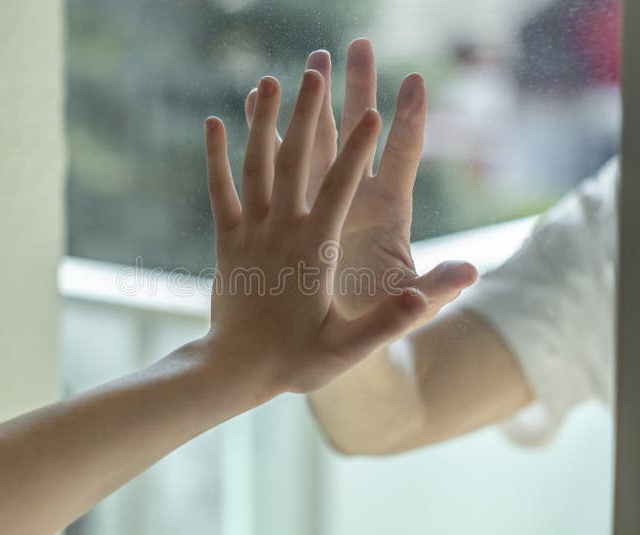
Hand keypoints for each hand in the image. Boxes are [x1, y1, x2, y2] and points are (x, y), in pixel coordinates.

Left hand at [204, 71, 426, 393]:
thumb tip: (424, 297)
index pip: (339, 190)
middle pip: (296, 162)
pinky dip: (216, 156)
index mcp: (313, 250)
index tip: (375, 112)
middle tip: (317, 70)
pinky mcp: (226, 239)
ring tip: (270, 81)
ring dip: (264, 121)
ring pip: (256, 167)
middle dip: (309, 114)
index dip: (359, 150)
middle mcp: (280, 232)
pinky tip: (215, 122)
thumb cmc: (295, 361)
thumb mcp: (348, 348)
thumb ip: (388, 322)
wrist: (234, 371)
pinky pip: (220, 189)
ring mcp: (250, 232)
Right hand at [244, 39, 476, 329]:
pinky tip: (245, 109)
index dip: (408, 120)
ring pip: (312, 141)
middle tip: (356, 46)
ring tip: (301, 65)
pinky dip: (259, 137)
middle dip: (357, 89)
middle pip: (358, 131)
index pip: (403, 156)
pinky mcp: (287, 212)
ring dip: (306, 104)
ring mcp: (319, 200)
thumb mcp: (401, 311)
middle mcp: (355, 196)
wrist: (328, 342)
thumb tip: (470, 273)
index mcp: (388, 213)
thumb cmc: (369, 328)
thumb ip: (431, 293)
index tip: (413, 82)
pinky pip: (270, 167)